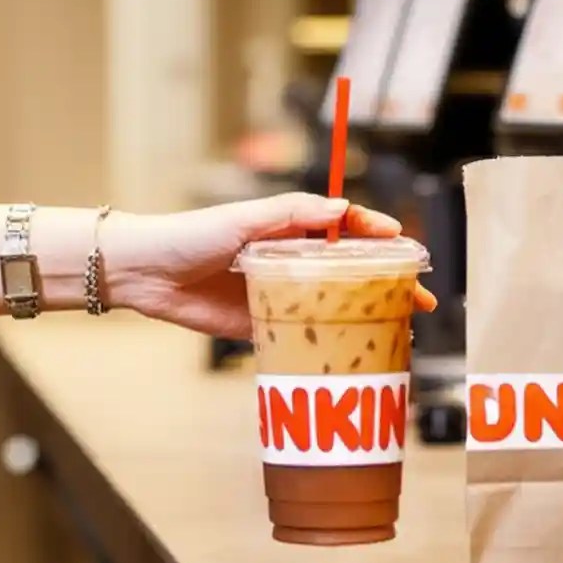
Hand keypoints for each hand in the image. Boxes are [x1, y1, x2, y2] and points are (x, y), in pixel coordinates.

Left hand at [103, 193, 436, 338]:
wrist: (143, 273)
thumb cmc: (190, 235)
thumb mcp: (243, 218)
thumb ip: (291, 215)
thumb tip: (340, 210)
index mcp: (288, 229)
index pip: (345, 229)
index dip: (377, 236)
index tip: (404, 245)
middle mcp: (289, 261)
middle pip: (349, 271)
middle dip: (388, 284)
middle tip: (419, 300)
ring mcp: (278, 295)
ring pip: (332, 304)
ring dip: (366, 316)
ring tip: (401, 330)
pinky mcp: (260, 325)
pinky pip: (302, 335)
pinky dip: (330, 343)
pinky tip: (357, 353)